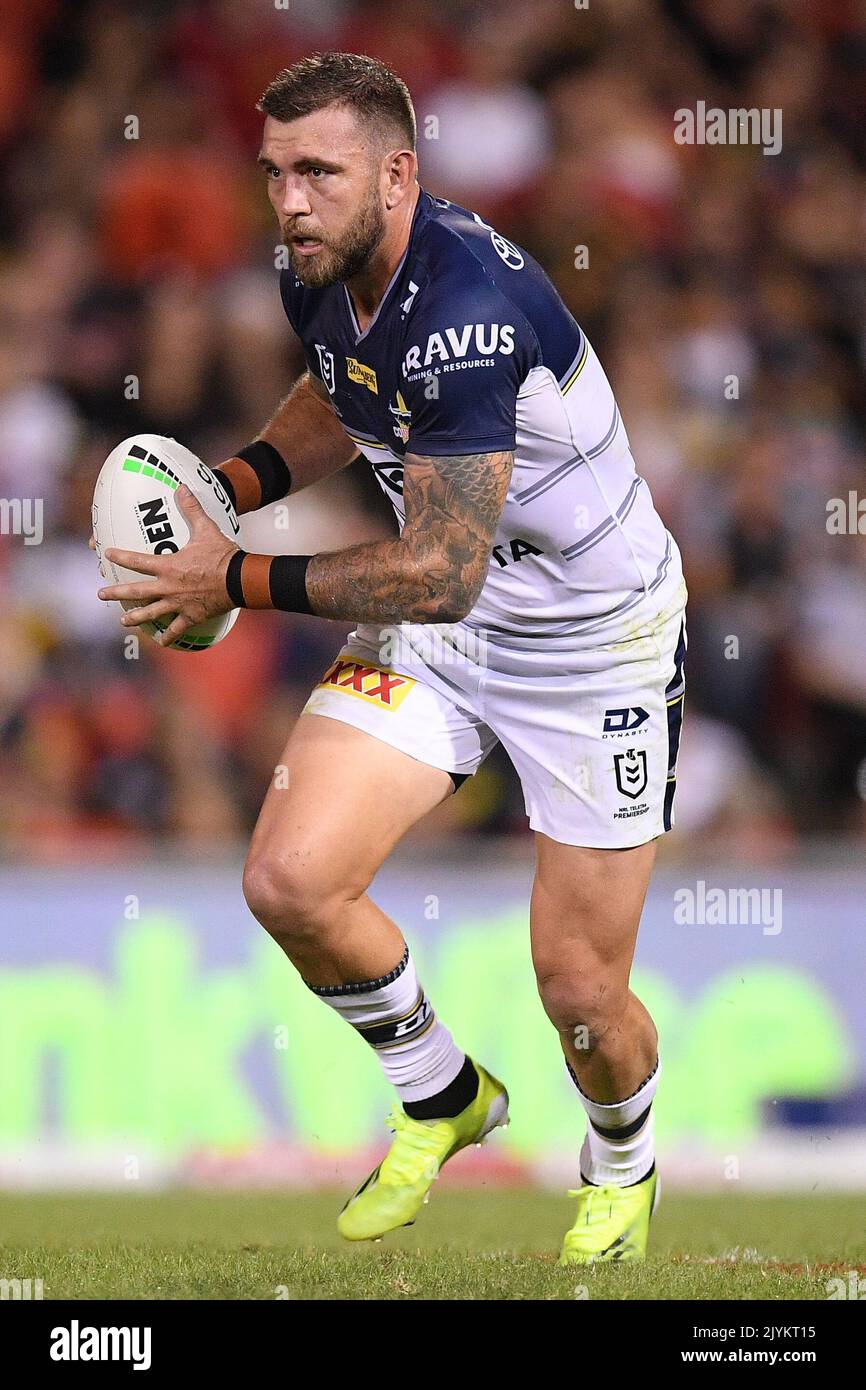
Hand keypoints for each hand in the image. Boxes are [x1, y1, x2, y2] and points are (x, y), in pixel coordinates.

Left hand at [97, 485, 238, 646]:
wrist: (239, 579)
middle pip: (136, 592)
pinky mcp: (191, 616)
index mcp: (168, 566)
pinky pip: (177, 629)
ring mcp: (178, 603)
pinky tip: (161, 642)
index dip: (120, 557)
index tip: (106, 555)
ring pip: (151, 613)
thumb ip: (191, 509)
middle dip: (116, 593)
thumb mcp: (206, 529)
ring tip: (122, 621)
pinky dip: (169, 636)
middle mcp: (168, 587)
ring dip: (135, 618)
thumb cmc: (222, 554)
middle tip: (101, 594)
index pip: (137, 561)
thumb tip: (181, 487)